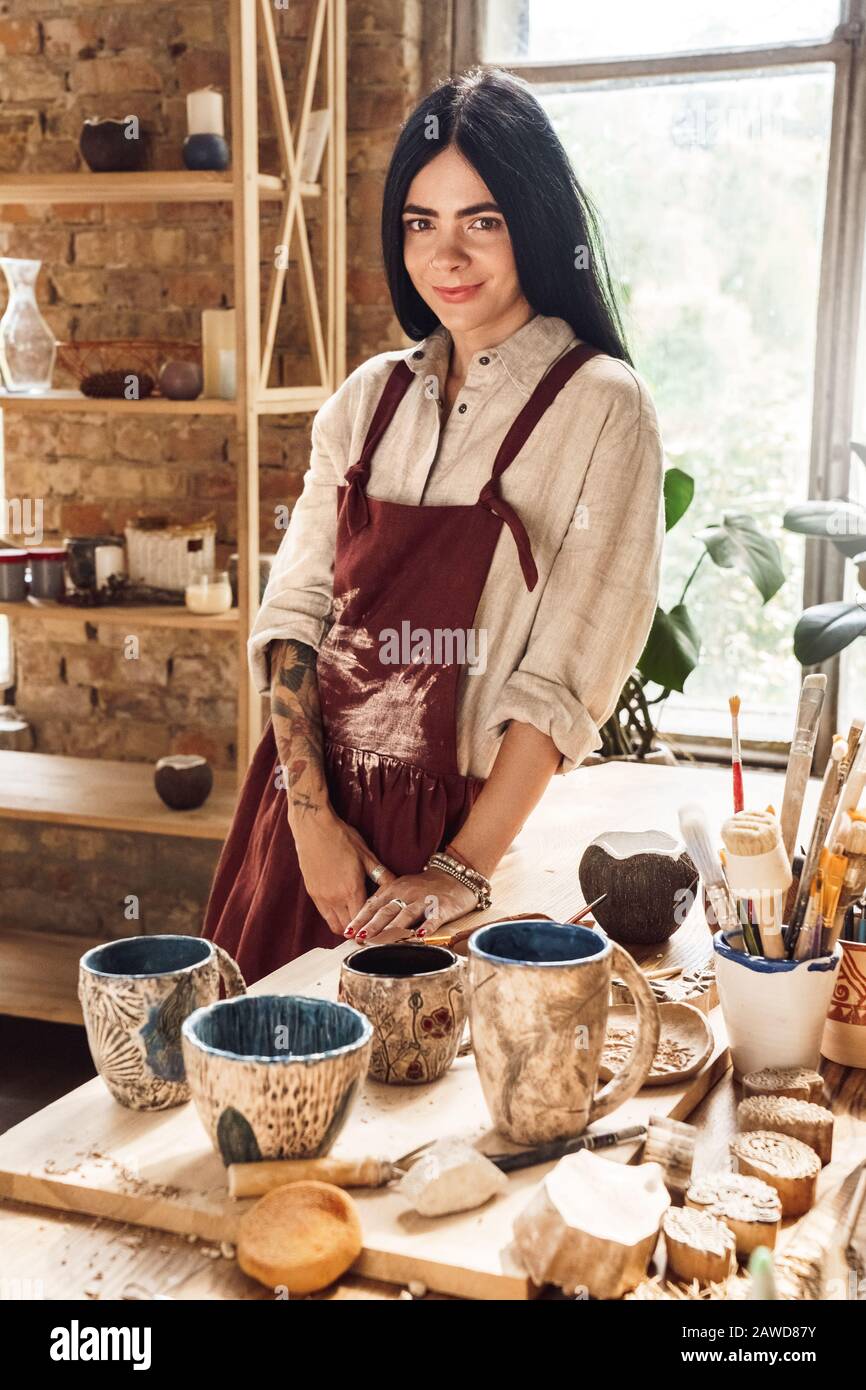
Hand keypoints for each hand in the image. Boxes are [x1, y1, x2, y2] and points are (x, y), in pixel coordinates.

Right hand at [292, 807, 387, 936]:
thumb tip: (396, 885)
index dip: (372, 926)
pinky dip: (334, 918)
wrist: (314, 828)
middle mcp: (336, 898)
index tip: (380, 929)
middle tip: (370, 928)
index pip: (364, 920)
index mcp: (352, 889)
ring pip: (334, 925)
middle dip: (360, 931)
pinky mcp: (312, 894)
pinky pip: (324, 915)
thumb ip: (382, 874)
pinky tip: (342, 911)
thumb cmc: (342, 838)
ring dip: (345, 927)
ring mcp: (322, 897)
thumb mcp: (366, 854)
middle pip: (349, 928)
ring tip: (356, 923)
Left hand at [343, 868, 476, 941]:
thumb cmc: (424, 887)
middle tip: (359, 940)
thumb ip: (384, 904)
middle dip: (372, 926)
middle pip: (386, 910)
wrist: (455, 876)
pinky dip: (427, 927)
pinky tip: (420, 936)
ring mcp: (424, 899)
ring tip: (382, 941)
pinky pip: (433, 917)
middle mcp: (407, 892)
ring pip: (406, 914)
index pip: (373, 905)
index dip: (360, 919)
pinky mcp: (443, 906)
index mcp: (393, 888)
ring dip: (393, 929)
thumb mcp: (401, 889)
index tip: (348, 933)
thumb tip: (362, 925)